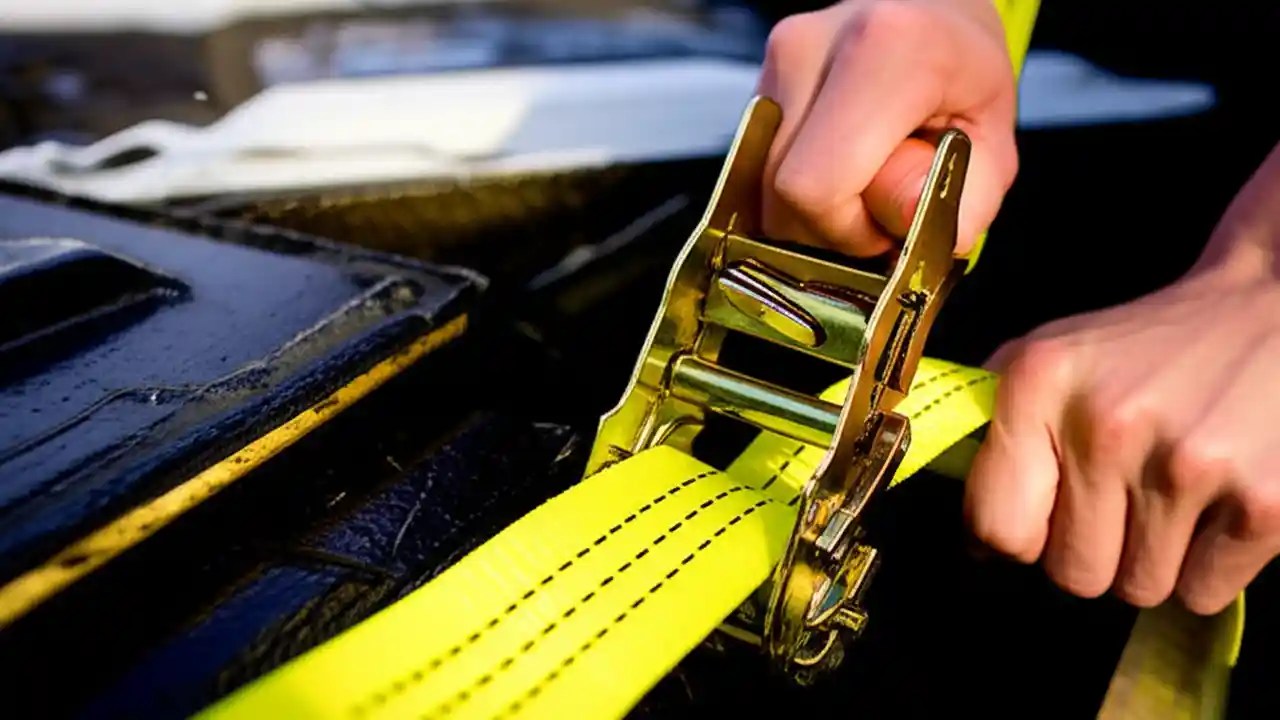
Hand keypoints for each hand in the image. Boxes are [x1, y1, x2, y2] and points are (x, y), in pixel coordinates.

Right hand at [756, 0, 1018, 257]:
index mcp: (886, 52)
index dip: (847, 230)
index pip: (815, 189)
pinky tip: (833, 164)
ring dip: (807, 208)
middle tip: (878, 202)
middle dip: (827, 225)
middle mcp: (814, 45)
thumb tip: (901, 236)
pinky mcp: (759, 74)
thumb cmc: (966, 75)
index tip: (887, 221)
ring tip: (859, 179)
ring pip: (759, 187)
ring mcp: (777, 58)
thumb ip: (963, 201)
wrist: (933, 10)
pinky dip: (793, 186)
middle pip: (779, 196)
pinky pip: (757, 167)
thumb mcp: (993, 144)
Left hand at [965, 142, 1279, 613]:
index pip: (996, 526)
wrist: (1267, 306)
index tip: (1037, 522)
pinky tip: (1215, 503)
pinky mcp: (1262, 502)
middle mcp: (1108, 423)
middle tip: (1120, 499)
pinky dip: (1209, 567)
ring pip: (1139, 588)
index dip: (1015, 539)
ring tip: (1171, 493)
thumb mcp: (1050, 355)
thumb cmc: (1145, 346)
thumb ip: (992, 427)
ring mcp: (1189, 464)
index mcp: (1040, 382)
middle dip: (1092, 550)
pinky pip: (1203, 593)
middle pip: (1071, 573)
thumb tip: (969, 530)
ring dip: (1151, 558)